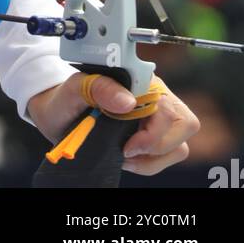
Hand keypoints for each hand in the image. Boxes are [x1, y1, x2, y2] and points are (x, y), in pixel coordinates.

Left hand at [27, 72, 199, 175]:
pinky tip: (128, 156)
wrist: (59, 115)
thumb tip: (127, 100)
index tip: (127, 145)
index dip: (153, 134)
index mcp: (139, 79)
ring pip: (181, 144)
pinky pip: (171, 154)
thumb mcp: (74, 89)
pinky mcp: (156, 134)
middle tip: (127, 149)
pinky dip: (151, 163)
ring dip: (154, 158)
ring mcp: (157, 116)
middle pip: (185, 124)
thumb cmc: (66, 100)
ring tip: (125, 154)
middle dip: (158, 145)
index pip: (167, 107)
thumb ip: (97, 87)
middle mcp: (154, 95)